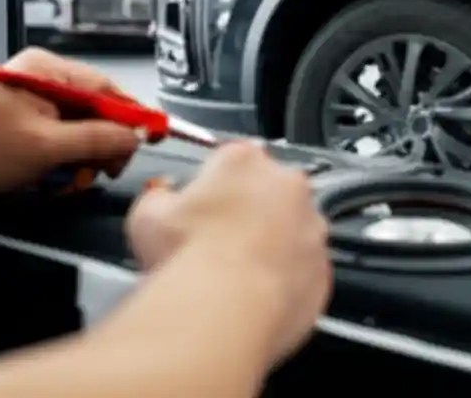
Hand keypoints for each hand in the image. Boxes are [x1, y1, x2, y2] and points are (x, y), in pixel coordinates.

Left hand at [0, 47, 140, 193]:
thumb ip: (96, 139)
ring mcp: (36, 100)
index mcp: (49, 71)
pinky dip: (61, 162)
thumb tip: (133, 137)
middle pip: (98, 113)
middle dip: (99, 147)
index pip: (109, 91)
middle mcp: (45, 79)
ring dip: (78, 160)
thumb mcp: (44, 147)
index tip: (154, 137)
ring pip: (81, 131)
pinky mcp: (27, 122)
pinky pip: (61, 140)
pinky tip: (49, 178)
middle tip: (93, 173)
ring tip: (62, 180)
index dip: (134, 117)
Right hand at [125, 140, 331, 365]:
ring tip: (234, 275)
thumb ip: (158, 196)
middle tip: (214, 243)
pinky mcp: (323, 269)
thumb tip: (160, 197)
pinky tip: (255, 296)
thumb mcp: (146, 215)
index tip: (196, 209)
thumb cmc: (189, 259)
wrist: (226, 311)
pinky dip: (284, 280)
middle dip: (245, 212)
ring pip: (290, 230)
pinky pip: (303, 270)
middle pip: (265, 191)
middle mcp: (287, 186)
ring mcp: (312, 228)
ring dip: (269, 246)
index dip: (208, 187)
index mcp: (244, 160)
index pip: (228, 159)